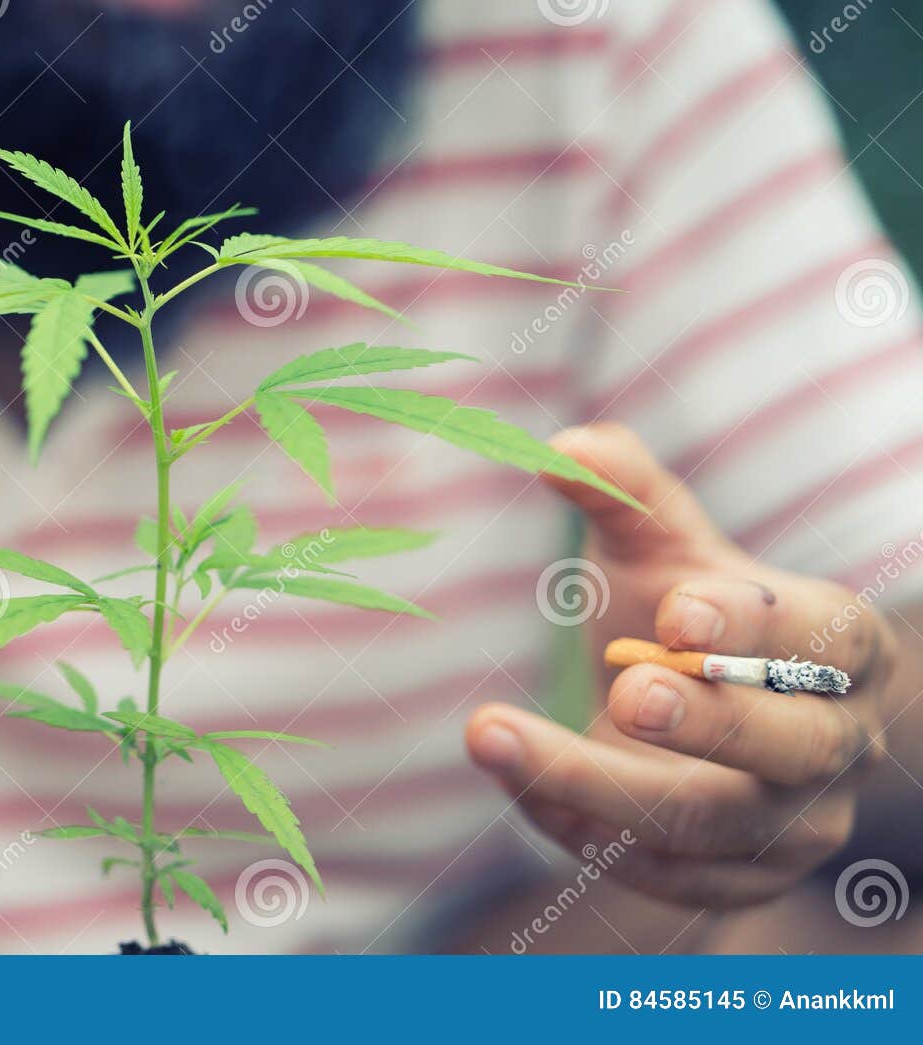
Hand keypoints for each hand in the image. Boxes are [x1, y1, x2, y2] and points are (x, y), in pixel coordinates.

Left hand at [465, 424, 894, 908]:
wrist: (708, 720)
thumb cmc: (686, 615)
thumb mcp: (662, 550)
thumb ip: (623, 493)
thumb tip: (560, 446)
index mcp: (838, 650)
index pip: (826, 641)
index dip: (757, 630)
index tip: (675, 609)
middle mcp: (833, 745)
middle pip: (789, 747)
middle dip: (708, 722)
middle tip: (623, 691)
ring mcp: (791, 827)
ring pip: (709, 826)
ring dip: (596, 784)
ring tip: (490, 732)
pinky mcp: (734, 882)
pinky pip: (663, 875)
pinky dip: (583, 831)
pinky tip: (516, 782)